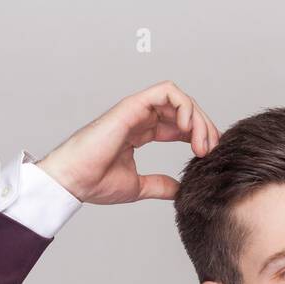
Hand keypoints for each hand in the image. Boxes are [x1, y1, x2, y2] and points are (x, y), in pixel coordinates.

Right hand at [35, 80, 220, 203]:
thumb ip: (159, 184)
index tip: (206, 157)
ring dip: (197, 117)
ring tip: (202, 142)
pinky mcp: (132, 106)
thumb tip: (179, 190)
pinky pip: (167, 92)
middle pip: (182, 109)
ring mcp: (135, 110)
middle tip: (210, 150)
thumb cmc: (95, 183)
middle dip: (203, 126)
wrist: (73, 181)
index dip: (197, 136)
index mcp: (140, 133)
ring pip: (178, 98)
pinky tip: (188, 129)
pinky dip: (184, 106)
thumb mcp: (138, 186)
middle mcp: (139, 118)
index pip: (177, 125)